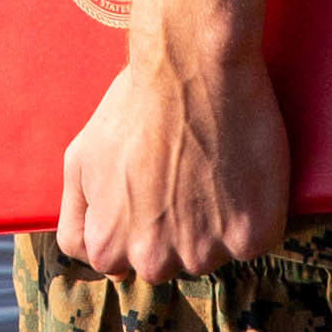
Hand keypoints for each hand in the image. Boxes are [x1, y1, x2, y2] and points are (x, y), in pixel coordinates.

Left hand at [57, 48, 290, 282]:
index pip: (114, 265)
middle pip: (166, 265)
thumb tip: (87, 254)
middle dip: (173, 231)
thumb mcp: (80, 157)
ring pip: (211, 256)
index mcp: (108, 245)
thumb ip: (77, 215)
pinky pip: (254, 243)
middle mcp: (154, 261)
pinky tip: (241, 175)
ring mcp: (204, 252)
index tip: (149, 194)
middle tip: (184, 178)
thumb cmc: (135, 103)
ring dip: (215, 226)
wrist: (192, 67)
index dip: (132, 226)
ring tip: (213, 170)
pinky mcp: (250, 237)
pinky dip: (254, 215)